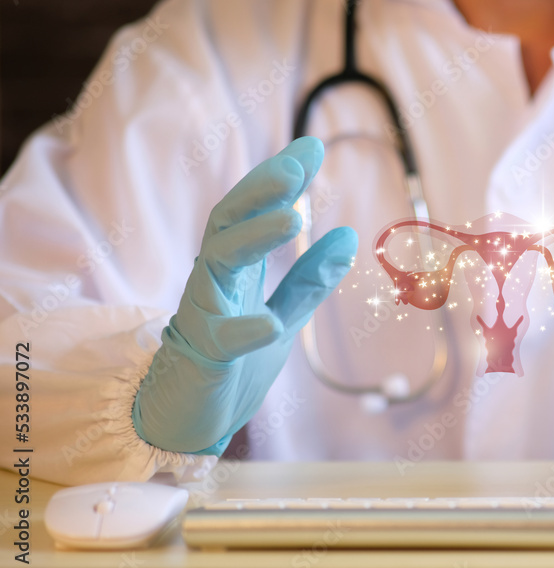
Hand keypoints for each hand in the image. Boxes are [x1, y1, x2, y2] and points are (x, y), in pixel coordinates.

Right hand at [132, 137, 357, 454]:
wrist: (191, 420)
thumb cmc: (233, 362)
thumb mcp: (282, 315)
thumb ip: (309, 280)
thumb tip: (348, 235)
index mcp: (235, 269)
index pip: (255, 213)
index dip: (281, 179)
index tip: (313, 147)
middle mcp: (214, 281)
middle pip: (228, 221)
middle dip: (260, 189)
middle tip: (297, 165)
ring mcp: (203, 314)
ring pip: (218, 262)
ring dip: (254, 237)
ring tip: (293, 217)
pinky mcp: (203, 356)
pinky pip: (222, 339)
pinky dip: (246, 329)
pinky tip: (270, 324)